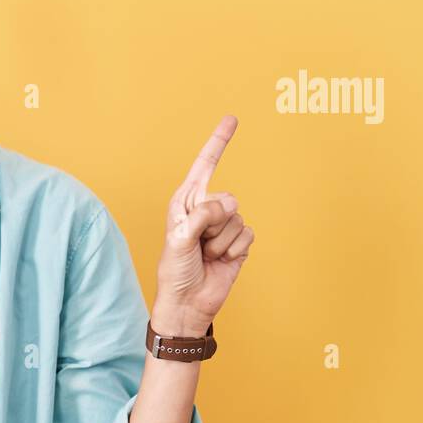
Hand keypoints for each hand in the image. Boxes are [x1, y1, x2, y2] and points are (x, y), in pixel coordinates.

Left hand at [153, 115, 253, 335]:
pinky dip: (234, 250)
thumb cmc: (175, 272)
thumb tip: (228, 205)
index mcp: (186, 202)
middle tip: (198, 244)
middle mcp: (206, 209)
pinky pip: (247, 234)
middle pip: (226, 198)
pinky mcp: (238, 242)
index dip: (219, 142)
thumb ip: (201, 217)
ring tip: (207, 255)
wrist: (188, 303)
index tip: (232, 118)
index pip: (205, 165)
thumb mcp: (179, 240)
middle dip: (213, 223)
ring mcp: (223, 226)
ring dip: (221, 241)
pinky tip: (221, 261)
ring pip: (237, 218)